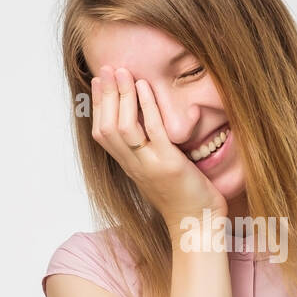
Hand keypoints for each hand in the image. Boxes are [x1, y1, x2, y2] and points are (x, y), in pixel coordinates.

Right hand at [90, 65, 227, 239]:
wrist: (198, 227)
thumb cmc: (186, 200)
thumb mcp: (161, 171)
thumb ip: (152, 151)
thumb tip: (151, 127)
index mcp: (130, 167)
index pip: (102, 133)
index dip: (98, 106)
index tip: (99, 81)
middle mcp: (134, 166)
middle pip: (106, 127)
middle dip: (105, 95)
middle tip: (107, 69)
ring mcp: (149, 165)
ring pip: (122, 127)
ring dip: (121, 96)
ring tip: (122, 72)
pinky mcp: (169, 165)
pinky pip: (152, 130)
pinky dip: (146, 105)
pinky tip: (144, 86)